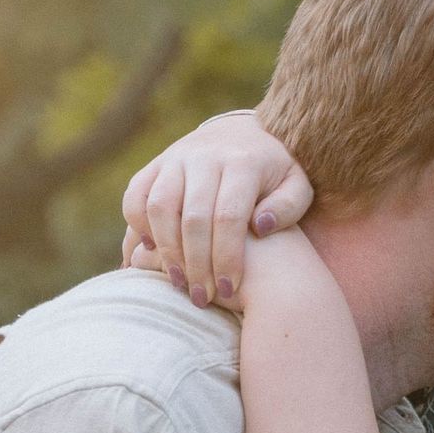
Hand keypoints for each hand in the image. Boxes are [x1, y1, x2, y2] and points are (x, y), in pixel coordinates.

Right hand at [121, 112, 312, 308]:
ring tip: (178, 282)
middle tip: (202, 298)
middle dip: (196, 264)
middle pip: (193, 217)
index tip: (229, 288)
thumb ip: (289, 207)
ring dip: (166, 250)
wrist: (244, 134)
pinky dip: (137, 225)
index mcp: (243, 163)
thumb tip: (260, 227)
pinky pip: (135, 195)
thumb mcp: (297, 185)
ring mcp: (176, 158)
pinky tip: (152, 252)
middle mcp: (205, 156)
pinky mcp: (155, 164)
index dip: (226, 256)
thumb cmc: (275, 173)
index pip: (229, 215)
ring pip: (159, 207)